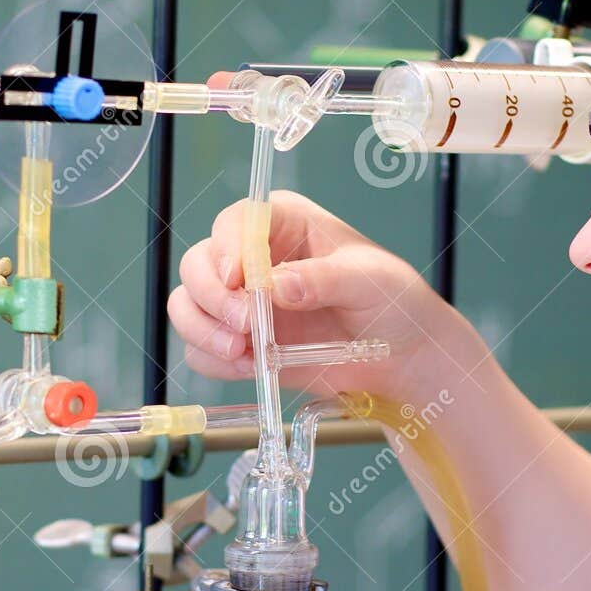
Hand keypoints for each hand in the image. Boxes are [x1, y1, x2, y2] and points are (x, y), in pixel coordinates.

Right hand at [168, 190, 468, 398]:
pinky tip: (248, 367)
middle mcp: (252, 258)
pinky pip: (200, 349)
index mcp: (283, 224)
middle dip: (212, 296)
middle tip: (246, 325)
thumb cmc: (391, 301)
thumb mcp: (367, 279)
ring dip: (203, 330)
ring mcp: (241, 301)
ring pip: (188, 305)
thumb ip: (323, 279)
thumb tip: (279, 286)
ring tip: (242, 353)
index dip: (227, 249)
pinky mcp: (239, 341)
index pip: (235, 223)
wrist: (401, 356)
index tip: (238, 280)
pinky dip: (213, 360)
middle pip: (199, 264)